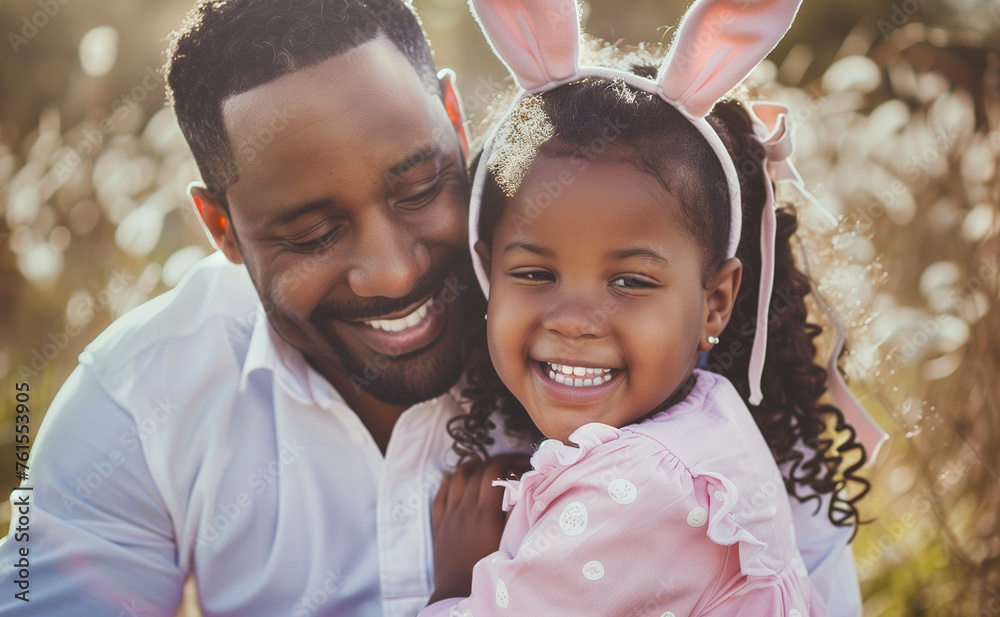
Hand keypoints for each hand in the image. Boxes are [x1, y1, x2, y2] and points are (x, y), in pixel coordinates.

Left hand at [428, 453, 531, 604]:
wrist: (459, 590)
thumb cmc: (490, 567)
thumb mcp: (509, 541)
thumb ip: (516, 514)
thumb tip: (524, 488)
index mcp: (484, 512)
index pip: (493, 470)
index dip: (507, 460)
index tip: (519, 461)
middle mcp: (464, 509)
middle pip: (476, 470)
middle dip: (492, 462)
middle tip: (506, 465)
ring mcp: (449, 515)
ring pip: (456, 477)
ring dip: (470, 466)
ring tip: (481, 465)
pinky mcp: (439, 524)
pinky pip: (440, 494)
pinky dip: (448, 481)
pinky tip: (455, 476)